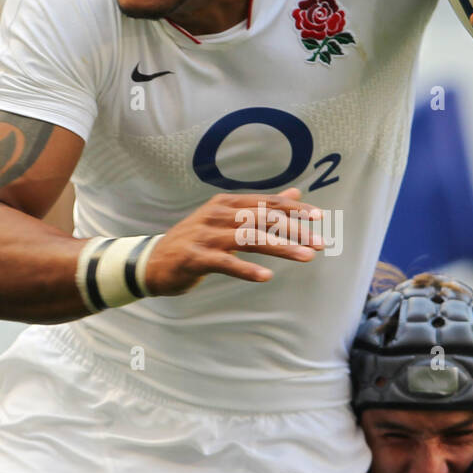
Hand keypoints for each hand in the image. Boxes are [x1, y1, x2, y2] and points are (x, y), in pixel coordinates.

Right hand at [145, 187, 324, 295]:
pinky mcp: (194, 257)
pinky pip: (225, 262)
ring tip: (305, 257)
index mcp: (226, 203)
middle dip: (294, 230)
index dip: (294, 210)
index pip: (266, 203)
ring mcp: (204, 235)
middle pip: (262, 218)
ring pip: (248, 238)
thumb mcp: (228, 220)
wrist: (152, 262)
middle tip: (319, 243)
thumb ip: (262, 208)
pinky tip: (266, 276)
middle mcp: (216, 214)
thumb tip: (295, 195)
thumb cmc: (197, 242)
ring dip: (280, 247)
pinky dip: (246, 269)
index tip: (320, 218)